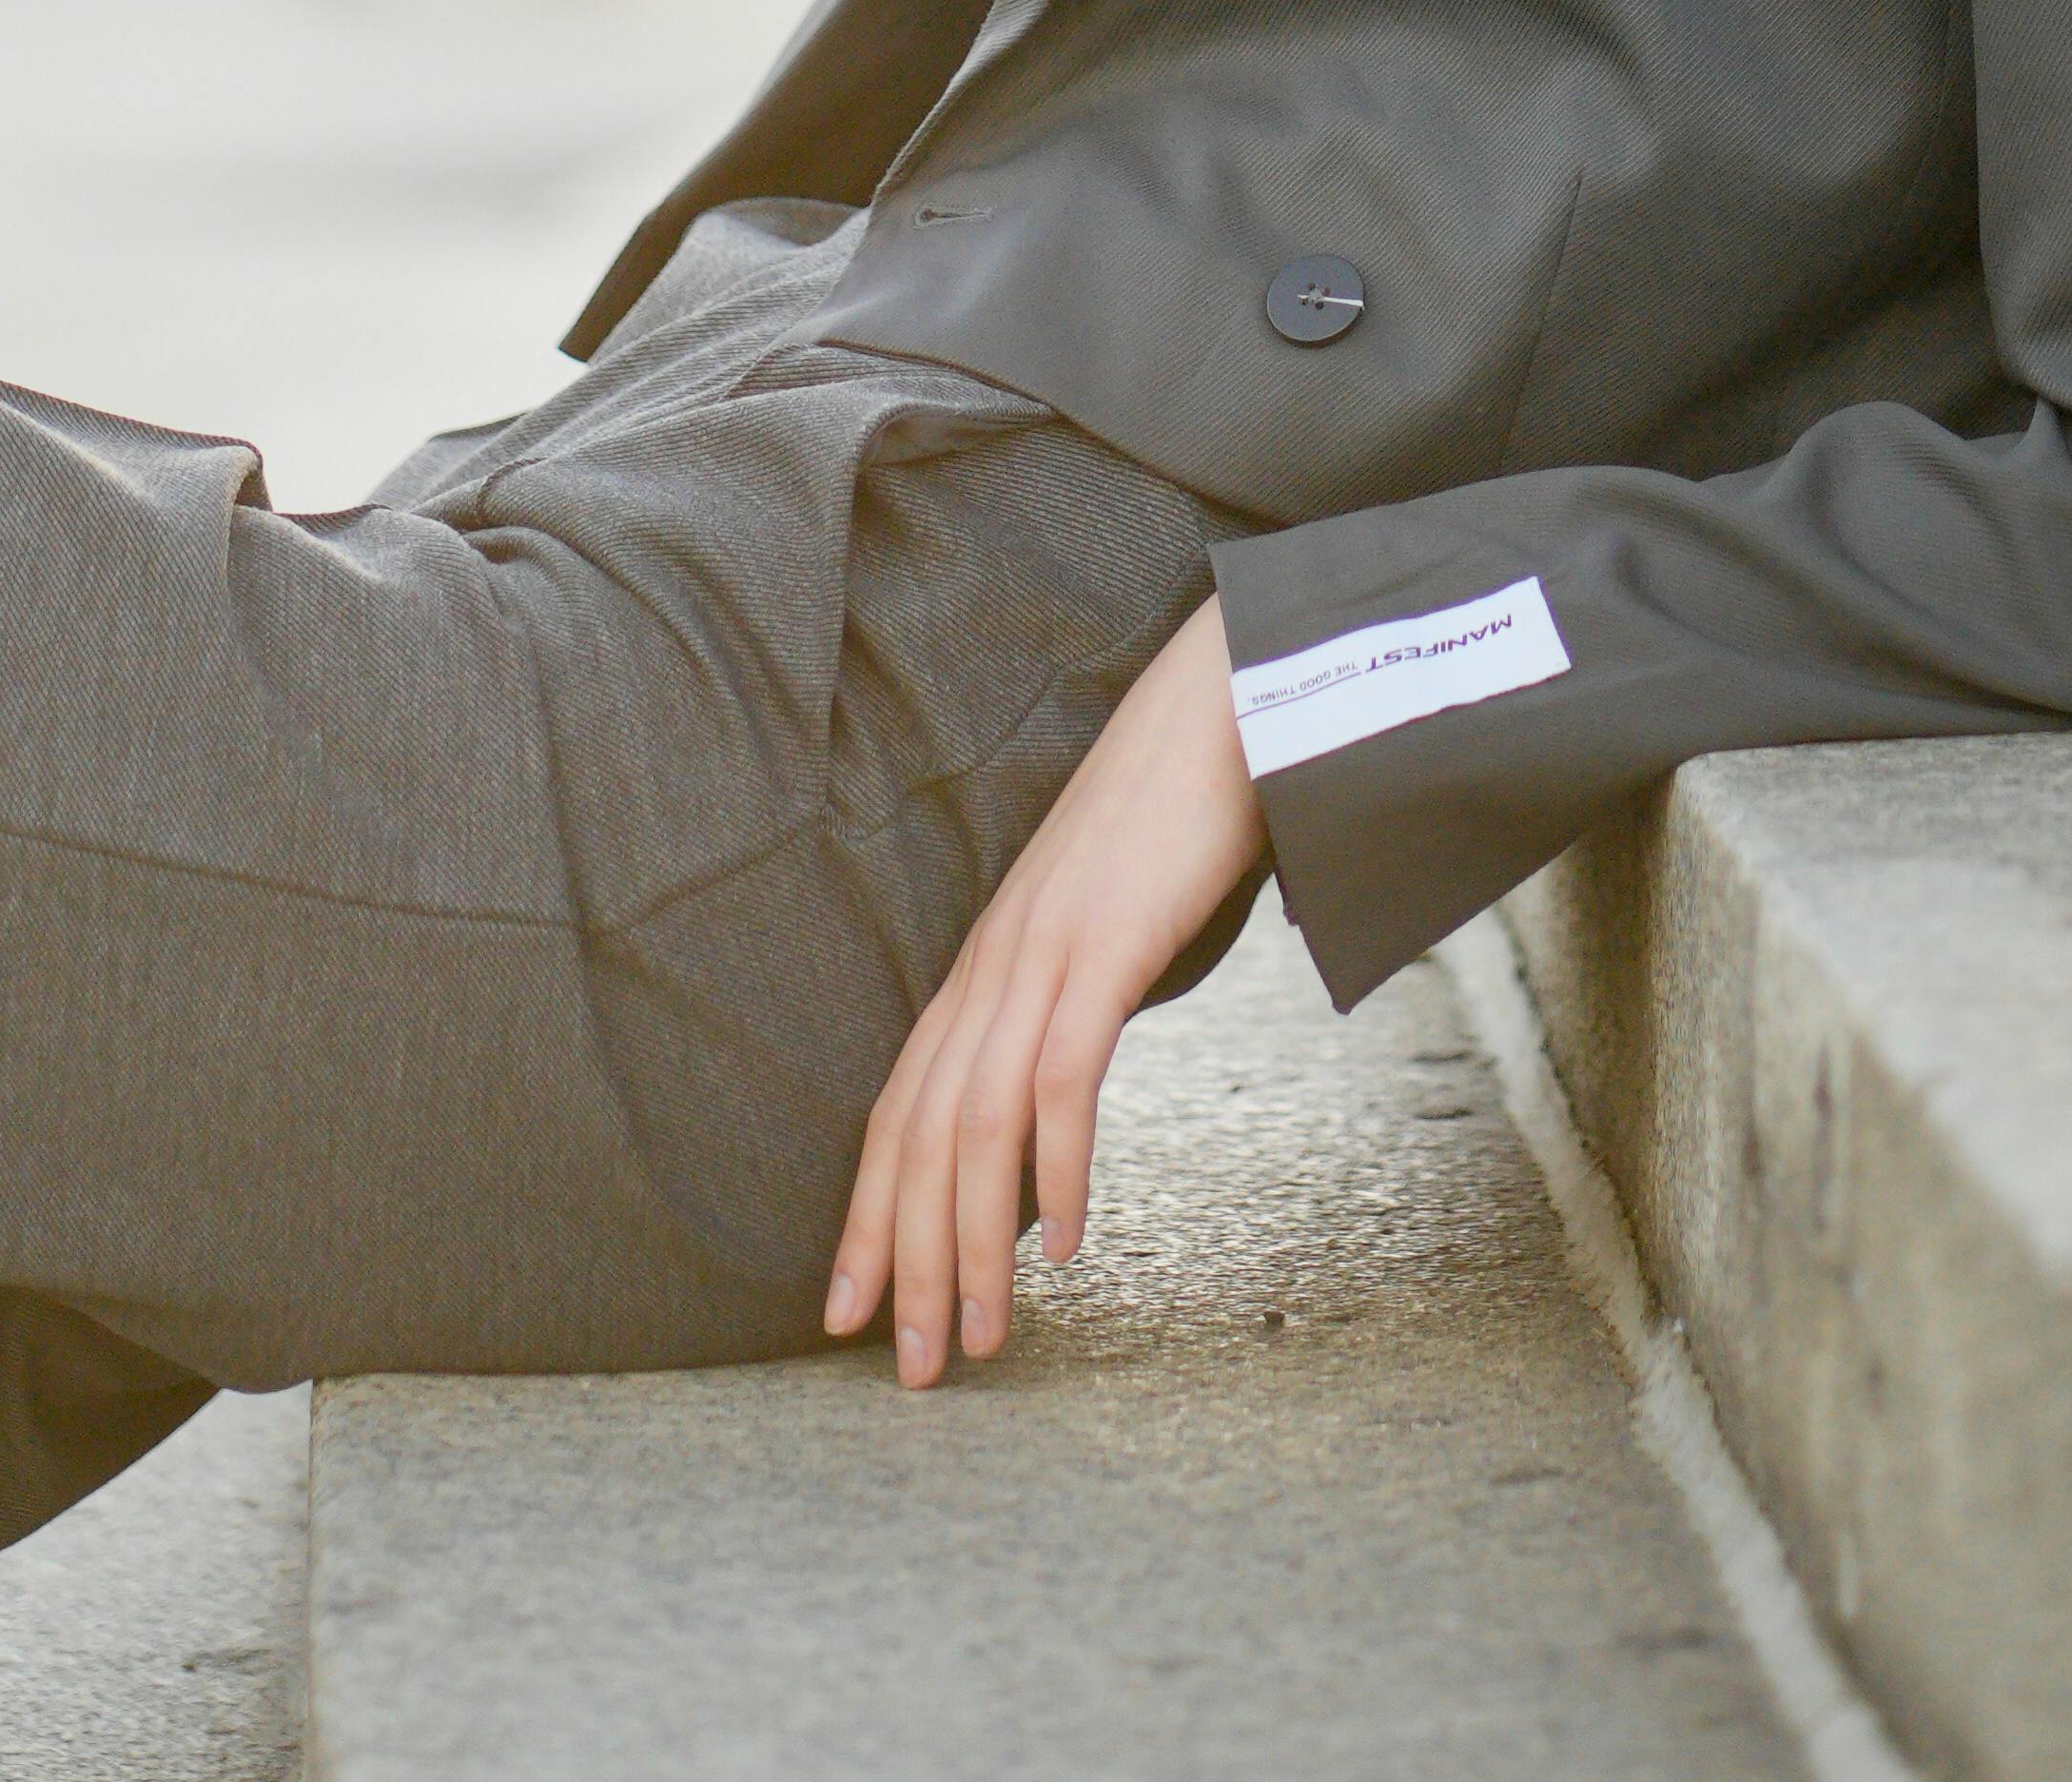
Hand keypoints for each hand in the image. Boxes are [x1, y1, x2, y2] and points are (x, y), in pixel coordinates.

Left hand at [822, 594, 1265, 1382]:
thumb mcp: (1103, 921)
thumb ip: (1070, 996)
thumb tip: (1060, 1084)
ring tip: (982, 1338)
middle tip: (912, 1370)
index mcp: (983, 962)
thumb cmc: (1173, 817)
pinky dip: (1057, 1168)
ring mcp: (1043, 952)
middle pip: (920, 1137)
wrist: (1223, 702)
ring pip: (977, 1126)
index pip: (898, 1112)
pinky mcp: (1105, 944)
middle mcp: (991, 963)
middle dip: (906, 1264)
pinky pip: (1063, 1077)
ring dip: (972, 1246)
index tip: (848, 1312)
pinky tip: (1067, 1241)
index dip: (868, 1218)